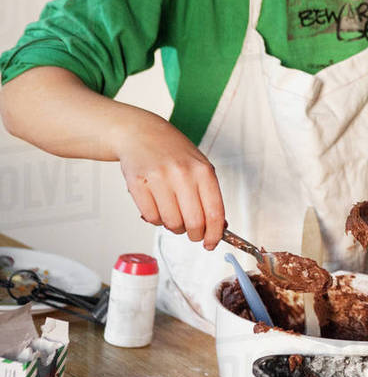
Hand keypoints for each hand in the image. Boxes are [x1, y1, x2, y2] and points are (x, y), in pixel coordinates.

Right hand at [112, 111, 224, 249]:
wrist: (140, 133)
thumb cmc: (173, 153)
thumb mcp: (200, 167)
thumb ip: (210, 195)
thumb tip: (220, 227)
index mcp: (203, 171)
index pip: (215, 213)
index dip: (215, 234)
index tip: (212, 243)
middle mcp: (182, 174)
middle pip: (194, 223)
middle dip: (195, 234)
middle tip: (193, 233)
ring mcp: (159, 178)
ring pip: (171, 223)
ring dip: (174, 226)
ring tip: (173, 213)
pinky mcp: (137, 184)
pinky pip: (151, 218)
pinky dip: (156, 219)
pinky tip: (158, 206)